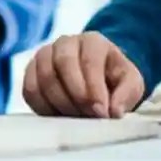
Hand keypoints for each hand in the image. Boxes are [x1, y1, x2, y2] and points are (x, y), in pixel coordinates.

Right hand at [23, 32, 145, 117]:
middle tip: (87, 117)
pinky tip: (59, 116)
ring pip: (44, 78)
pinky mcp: (31, 72)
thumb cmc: (114, 80)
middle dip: (75, 95)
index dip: (94, 88)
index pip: (89, 60)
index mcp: (93, 42)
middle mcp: (65, 43)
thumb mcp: (131, 84)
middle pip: (62, 64)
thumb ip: (126, 95)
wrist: (98, 79)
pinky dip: (43, 107)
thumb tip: (114, 111)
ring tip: (76, 118)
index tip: (101, 112)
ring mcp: (45, 55)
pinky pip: (30, 90)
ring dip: (60, 103)